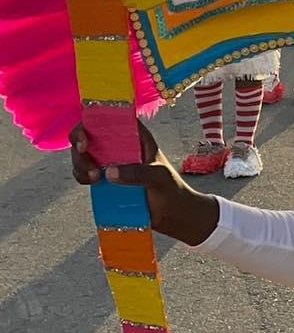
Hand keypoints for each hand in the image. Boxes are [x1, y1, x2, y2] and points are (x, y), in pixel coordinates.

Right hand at [70, 119, 219, 245]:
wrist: (174, 215)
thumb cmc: (172, 189)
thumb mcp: (158, 177)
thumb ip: (138, 174)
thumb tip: (109, 173)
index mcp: (135, 135)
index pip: (110, 116)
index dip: (92, 118)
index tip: (87, 136)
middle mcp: (120, 145)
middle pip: (89, 134)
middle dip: (79, 142)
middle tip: (84, 154)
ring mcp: (111, 162)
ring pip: (84, 155)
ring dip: (80, 163)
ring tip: (94, 178)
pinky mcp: (106, 180)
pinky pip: (86, 174)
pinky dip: (82, 176)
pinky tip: (92, 183)